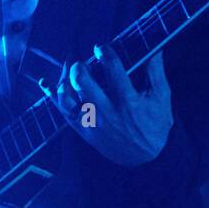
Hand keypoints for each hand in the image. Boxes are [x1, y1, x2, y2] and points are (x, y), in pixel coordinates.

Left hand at [46, 44, 173, 166]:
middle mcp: (108, 113)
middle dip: (79, 67)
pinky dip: (52, 96)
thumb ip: (155, 73)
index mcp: (129, 102)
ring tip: (69, 71)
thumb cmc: (154, 125)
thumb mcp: (161, 99)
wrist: (145, 159)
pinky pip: (62, 112)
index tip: (101, 47)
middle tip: (81, 62)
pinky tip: (47, 83)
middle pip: (84, 85)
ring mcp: (92, 123)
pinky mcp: (83, 131)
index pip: (114, 72)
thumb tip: (155, 48)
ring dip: (64, 81)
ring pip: (68, 99)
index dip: (105, 55)